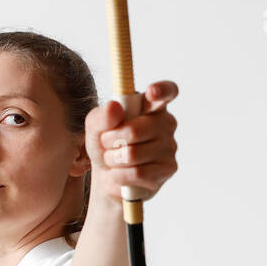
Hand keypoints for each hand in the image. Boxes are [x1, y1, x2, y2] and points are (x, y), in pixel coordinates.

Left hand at [84, 81, 177, 205]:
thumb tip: (114, 107)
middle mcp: (166, 123)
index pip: (167, 90)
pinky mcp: (168, 169)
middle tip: (106, 143)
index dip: (161, 90)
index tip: (151, 93)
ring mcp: (170, 146)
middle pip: (134, 131)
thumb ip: (101, 116)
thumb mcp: (95, 127)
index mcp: (151, 104)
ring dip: (113, 160)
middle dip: (110, 141)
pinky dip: (120, 175)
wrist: (108, 174)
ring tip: (113, 159)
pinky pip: (138, 173)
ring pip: (133, 155)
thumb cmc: (106, 144)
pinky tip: (119, 173)